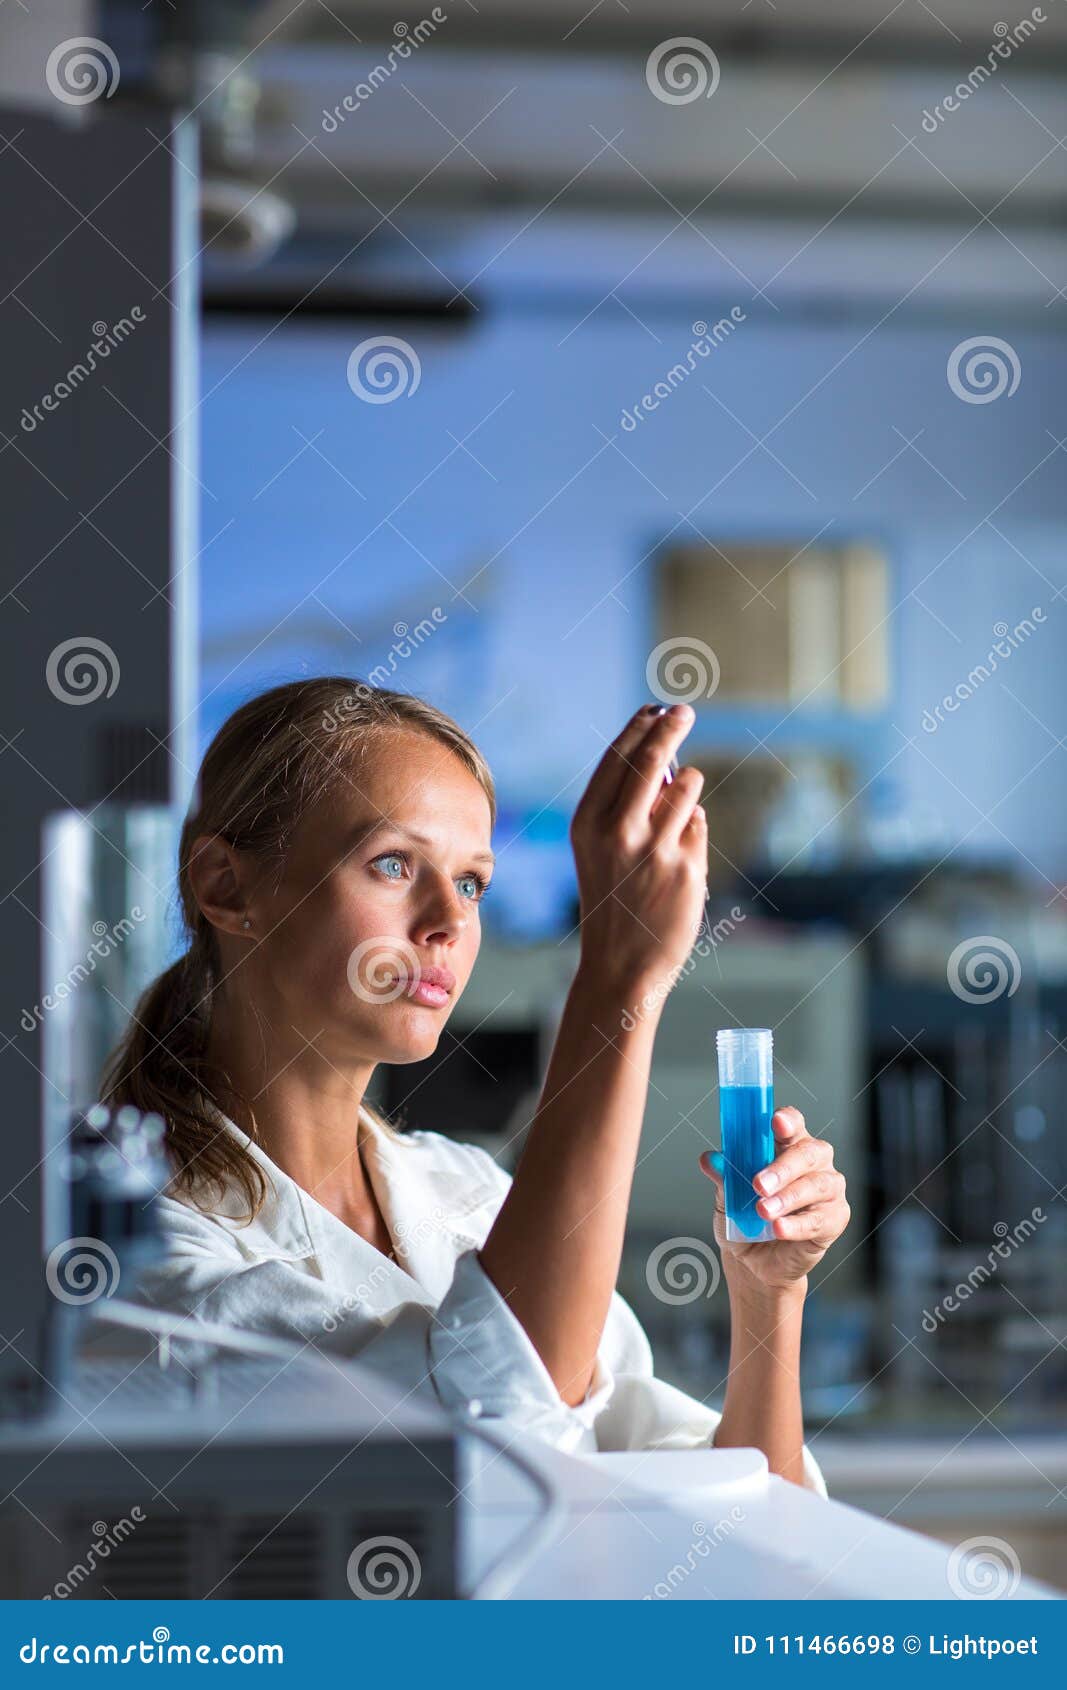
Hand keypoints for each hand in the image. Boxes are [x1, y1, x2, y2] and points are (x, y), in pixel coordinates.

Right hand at [570, 704, 706, 998]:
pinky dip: (693, 830)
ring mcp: (654, 848)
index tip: (657, 708)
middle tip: (684, 711)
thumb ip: (624, 806)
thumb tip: (663, 762)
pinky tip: (677, 858)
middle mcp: (617, 830)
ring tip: (677, 809)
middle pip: (652, 758)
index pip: (618, 757)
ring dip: (687, 785)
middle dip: (671, 726)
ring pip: (685, 787)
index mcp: (587, 822)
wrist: (621, 964)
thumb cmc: (612, 900)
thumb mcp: (599, 850)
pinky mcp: (686, 866)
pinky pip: (698, 824)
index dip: (641, 727)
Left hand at [699, 1106, 849, 1293]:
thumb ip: (724, 1178)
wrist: (754, 1263)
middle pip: (808, 1152)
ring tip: (763, 1210)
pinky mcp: (835, 1219)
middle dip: (783, 1167)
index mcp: (787, 1146)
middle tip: (758, 1184)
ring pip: (816, 1185)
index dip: (787, 1120)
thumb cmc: (746, 1220)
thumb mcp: (727, 1198)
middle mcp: (814, 1163)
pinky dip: (796, 1225)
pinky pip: (819, 1219)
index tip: (775, 1122)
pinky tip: (779, 1229)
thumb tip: (709, 1160)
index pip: (792, 1124)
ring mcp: (828, 1190)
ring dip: (787, 1197)